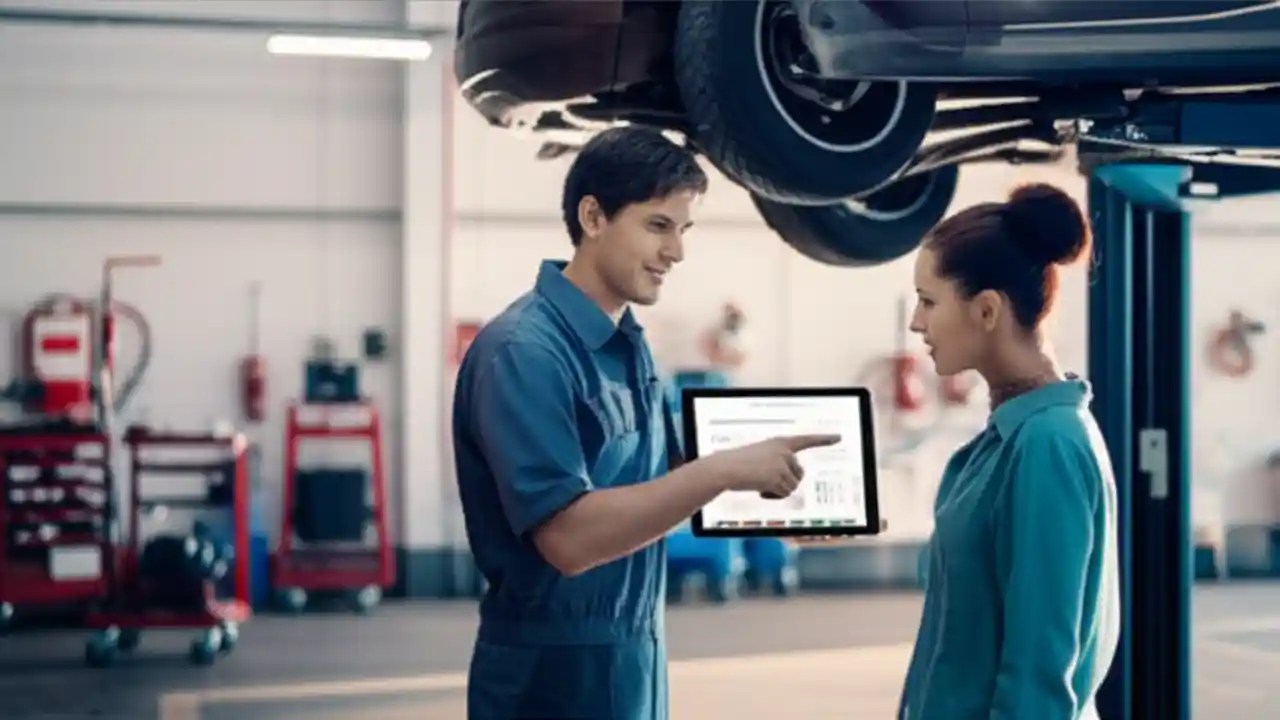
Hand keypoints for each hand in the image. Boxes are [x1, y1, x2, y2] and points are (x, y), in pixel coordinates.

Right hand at [707, 434, 841, 499]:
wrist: (725, 468)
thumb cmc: (739, 463)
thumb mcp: (761, 457)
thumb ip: (779, 463)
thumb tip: (791, 483)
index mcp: (780, 443)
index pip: (806, 440)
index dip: (823, 439)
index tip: (838, 437)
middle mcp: (784, 452)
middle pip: (799, 474)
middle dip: (787, 482)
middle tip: (768, 481)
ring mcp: (782, 464)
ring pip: (792, 486)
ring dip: (778, 490)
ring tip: (760, 483)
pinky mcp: (778, 478)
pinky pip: (784, 493)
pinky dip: (773, 495)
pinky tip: (760, 490)